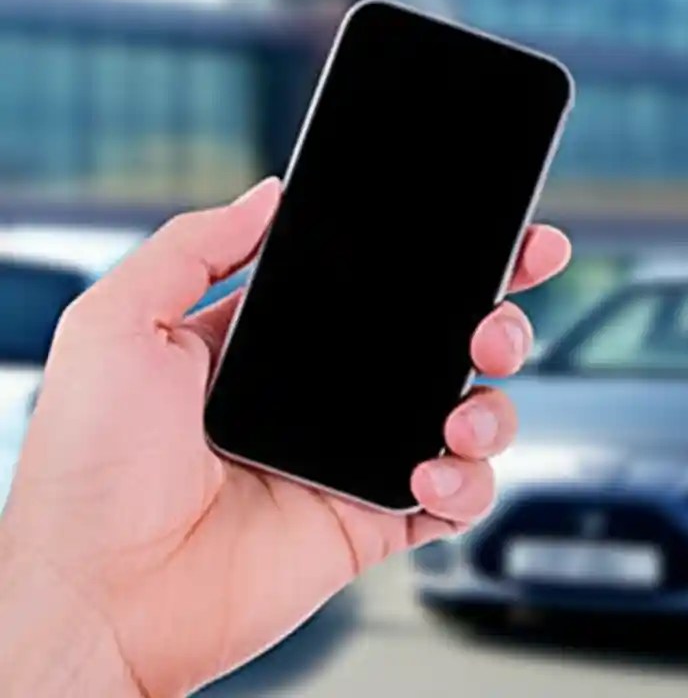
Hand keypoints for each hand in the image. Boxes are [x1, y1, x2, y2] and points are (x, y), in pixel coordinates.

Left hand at [0, 178, 571, 695]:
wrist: (102, 593)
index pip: (378, 289)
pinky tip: (426, 474)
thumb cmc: (88, 469)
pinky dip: (466, 482)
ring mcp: (356, 461)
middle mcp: (328, 399)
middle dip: (497, 323)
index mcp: (280, 345)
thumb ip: (191, 246)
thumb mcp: (117, 324)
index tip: (494, 237)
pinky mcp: (375, 522)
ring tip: (460, 416)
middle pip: (445, 345)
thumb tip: (267, 197)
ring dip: (492, 408)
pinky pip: (458, 497)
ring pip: (469, 416)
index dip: (442, 261)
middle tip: (492, 327)